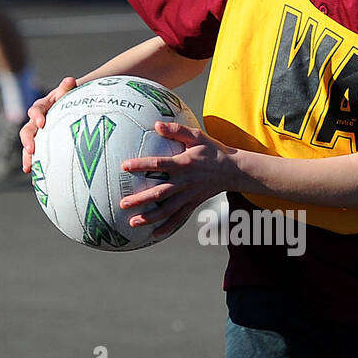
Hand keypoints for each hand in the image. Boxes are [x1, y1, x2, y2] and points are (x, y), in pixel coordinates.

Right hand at [20, 76, 77, 173]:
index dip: (37, 116)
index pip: (37, 109)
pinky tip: (36, 179)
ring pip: (29, 145)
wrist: (77, 108)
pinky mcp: (44, 145)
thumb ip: (68, 89)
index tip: (42, 123)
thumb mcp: (71, 93)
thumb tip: (69, 80)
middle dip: (28, 140)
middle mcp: (38, 120)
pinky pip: (38, 156)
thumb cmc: (74, 99)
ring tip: (28, 168)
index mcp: (44, 106)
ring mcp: (40, 134)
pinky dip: (36, 165)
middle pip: (28, 130)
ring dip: (27, 156)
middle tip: (31, 149)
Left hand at [118, 120, 238, 239]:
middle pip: (160, 193)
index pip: (159, 164)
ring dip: (150, 217)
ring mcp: (189, 195)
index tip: (124, 166)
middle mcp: (185, 182)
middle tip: (123, 204)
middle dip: (141, 199)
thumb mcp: (197, 136)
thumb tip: (156, 124)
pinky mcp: (194, 203)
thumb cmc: (212, 150)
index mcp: (184, 163)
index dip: (141, 165)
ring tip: (133, 223)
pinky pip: (179, 218)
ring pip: (168, 209)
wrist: (234, 170)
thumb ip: (177, 130)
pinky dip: (167, 227)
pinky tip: (154, 233)